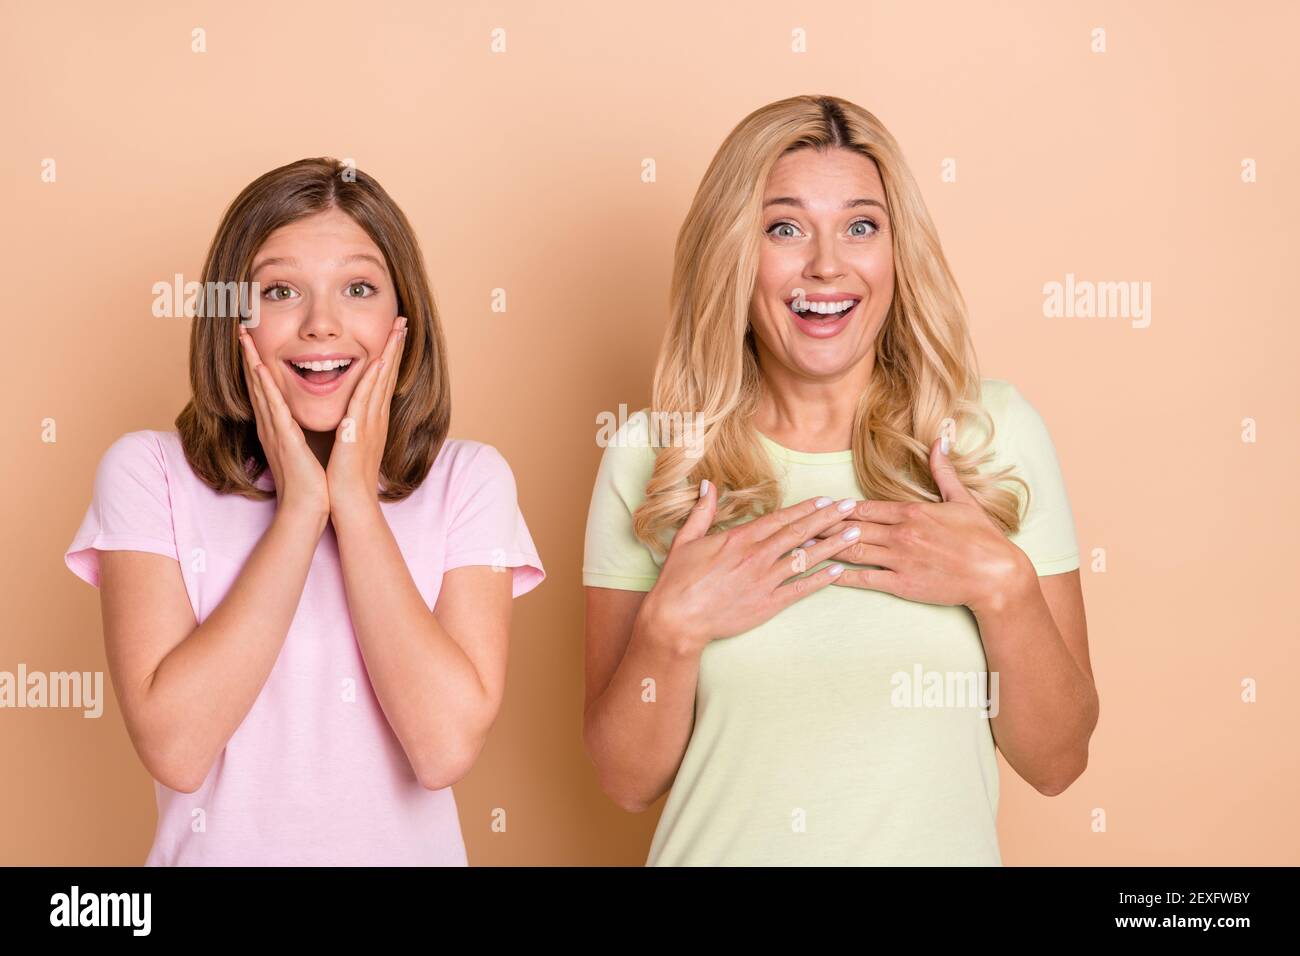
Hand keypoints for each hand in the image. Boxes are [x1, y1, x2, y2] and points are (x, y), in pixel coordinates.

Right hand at [238, 325, 328, 519]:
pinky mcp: (284, 439)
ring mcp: (275, 431)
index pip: (264, 389)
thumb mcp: (302, 448)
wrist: (308, 506)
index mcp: (277, 426)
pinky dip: (266, 388)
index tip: (252, 341)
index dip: (256, 363)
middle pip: (256, 384)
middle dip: (248, 356)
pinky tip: (260, 370)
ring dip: (252, 363)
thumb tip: (299, 420)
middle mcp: (271, 425)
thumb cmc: (309, 481)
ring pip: (261, 390)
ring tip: (244, 338)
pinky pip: (274, 409)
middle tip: (240, 329)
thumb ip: (297, 432)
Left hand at [325, 315, 406, 511]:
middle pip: (388, 375)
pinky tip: (378, 361)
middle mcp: (375, 418)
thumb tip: (348, 418)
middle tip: (402, 321)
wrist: (349, 503)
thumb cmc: (346, 480)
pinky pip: (366, 399)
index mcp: (372, 421)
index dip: (389, 356)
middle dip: (395, 346)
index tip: (394, 335)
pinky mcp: (358, 430)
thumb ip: (352, 428)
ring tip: (397, 329)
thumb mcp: (351, 447)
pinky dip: (373, 378)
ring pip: (381, 381)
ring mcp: (370, 423)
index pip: (382, 381)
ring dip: (389, 353)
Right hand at [639, 483, 864, 655]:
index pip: (780, 518)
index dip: (805, 508)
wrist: (677, 619)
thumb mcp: (685, 539)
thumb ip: (702, 512)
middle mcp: (757, 556)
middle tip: (850, 507)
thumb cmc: (677, 580)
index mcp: (739, 538)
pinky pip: (800, 589)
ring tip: (855, 534)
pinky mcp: (768, 604)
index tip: (825, 499)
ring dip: (832, 545)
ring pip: (805, 558)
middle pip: (799, 532)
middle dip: (827, 518)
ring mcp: (765, 580)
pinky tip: (839, 572)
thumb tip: (708, 485)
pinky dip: (821, 580)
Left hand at [818, 435, 1032, 615]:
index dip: (838, 508)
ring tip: (800, 545)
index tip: (818, 506)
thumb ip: (943, 470)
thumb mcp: (962, 499)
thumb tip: (941, 439)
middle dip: (823, 526)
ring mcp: (900, 560)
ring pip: (853, 551)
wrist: (996, 575)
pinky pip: (865, 579)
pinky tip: (824, 574)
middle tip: (796, 524)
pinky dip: (843, 576)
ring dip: (825, 547)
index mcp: (911, 512)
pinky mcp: (902, 584)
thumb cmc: (981, 537)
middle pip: (852, 527)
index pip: (864, 507)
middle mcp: (901, 534)